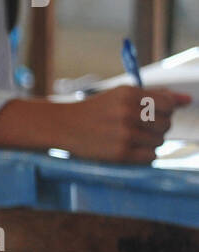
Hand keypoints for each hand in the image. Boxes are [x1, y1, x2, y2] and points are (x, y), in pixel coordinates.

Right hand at [62, 85, 191, 163]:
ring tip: (129, 138)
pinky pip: (150, 156)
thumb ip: (155, 96)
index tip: (151, 113)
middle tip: (136, 126)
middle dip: (156, 127)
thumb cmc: (96, 110)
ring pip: (160, 142)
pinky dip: (144, 154)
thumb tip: (187, 101)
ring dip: (149, 142)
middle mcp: (128, 113)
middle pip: (166, 124)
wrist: (64, 125)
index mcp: (129, 94)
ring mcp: (124, 134)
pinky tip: (129, 148)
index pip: (168, 103)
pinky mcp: (120, 153)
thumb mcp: (121, 95)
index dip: (164, 110)